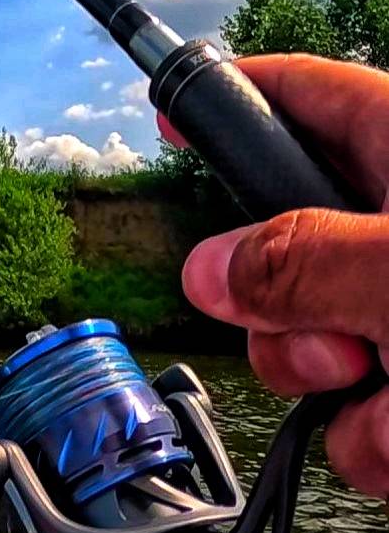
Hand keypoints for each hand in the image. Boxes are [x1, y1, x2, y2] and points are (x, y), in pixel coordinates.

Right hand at [170, 54, 388, 496]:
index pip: (300, 94)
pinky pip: (363, 417)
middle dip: (282, 318)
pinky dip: (381, 439)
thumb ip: (303, 262)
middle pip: (281, 251)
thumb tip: (209, 269)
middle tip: (333, 342)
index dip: (226, 93)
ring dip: (342, 396)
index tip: (165, 107)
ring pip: (316, 348)